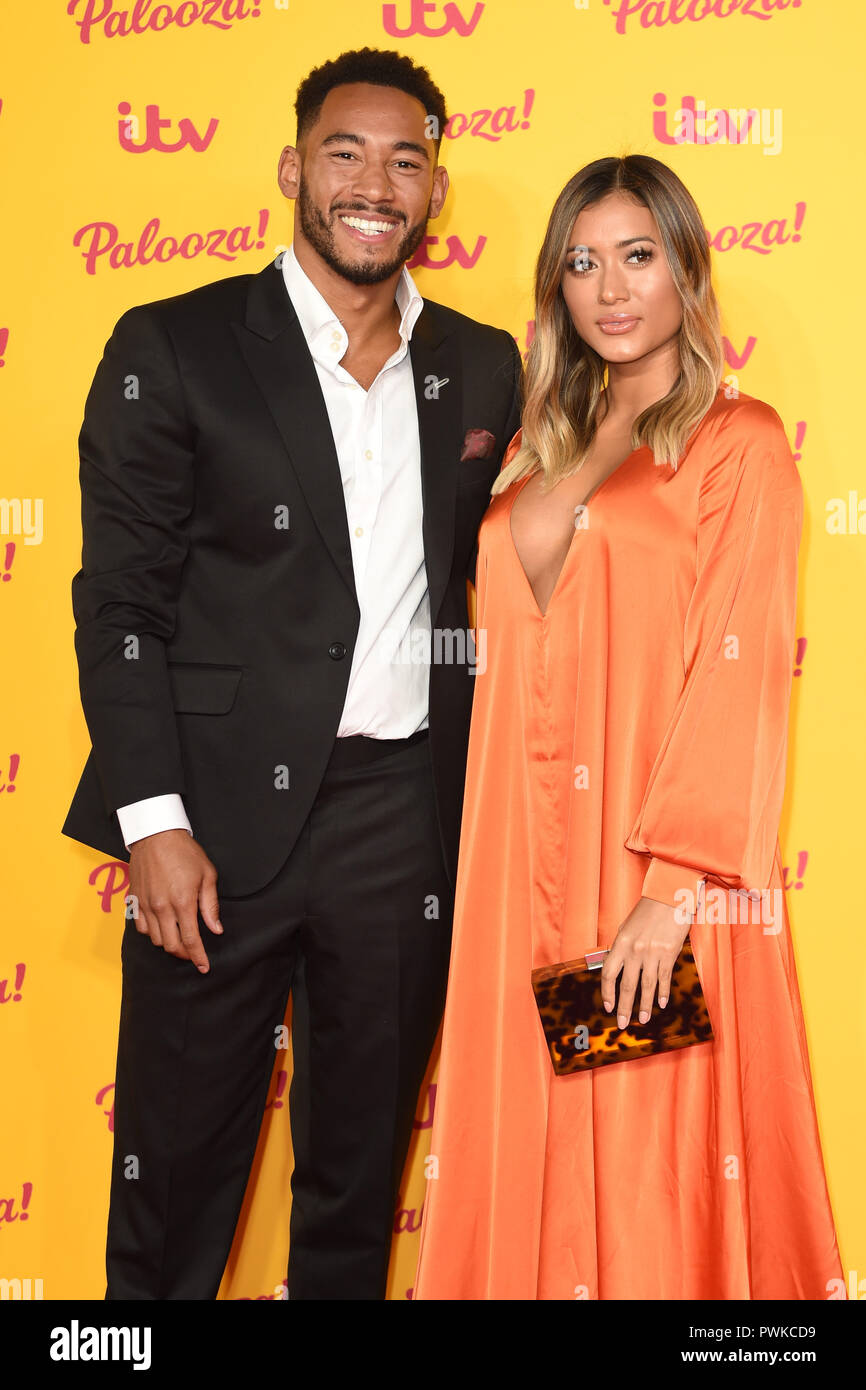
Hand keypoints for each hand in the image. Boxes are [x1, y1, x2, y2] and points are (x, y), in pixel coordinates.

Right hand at [127, 829, 221, 972]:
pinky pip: (142, 927)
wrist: (156, 834)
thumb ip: (210, 905)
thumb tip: (215, 929)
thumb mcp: (207, 875)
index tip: (204, 967)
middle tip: (194, 953)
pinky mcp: (134, 900)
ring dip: (169, 944)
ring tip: (180, 938)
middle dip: (184, 954)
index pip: (191, 940)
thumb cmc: (184, 852)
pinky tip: (163, 927)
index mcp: (182, 902)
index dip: (198, 957)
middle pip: (171, 946)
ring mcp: (145, 905)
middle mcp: (161, 907)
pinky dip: (153, 933)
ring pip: (156, 939)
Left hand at [601, 896, 690, 1028]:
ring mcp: (653, 953)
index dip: (607, 993)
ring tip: (642, 1020)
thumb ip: (621, 948)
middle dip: (624, 1007)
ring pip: (646, 986)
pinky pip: (664, 978)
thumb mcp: (627, 927)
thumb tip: (617, 967)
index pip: (609, 974)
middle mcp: (635, 950)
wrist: (669, 896)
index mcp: (621, 943)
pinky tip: (660, 1004)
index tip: (608, 1006)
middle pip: (627, 985)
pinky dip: (662, 993)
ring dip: (644, 1006)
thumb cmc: (647, 911)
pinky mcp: (669, 954)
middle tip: (622, 1024)